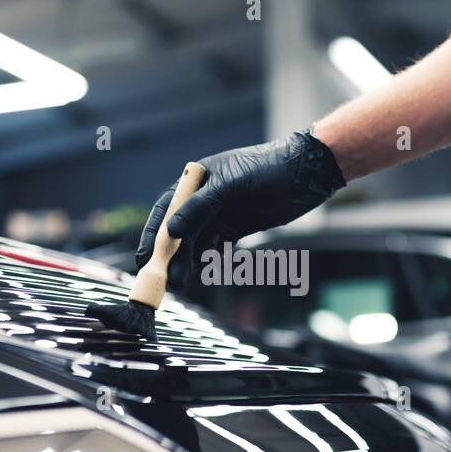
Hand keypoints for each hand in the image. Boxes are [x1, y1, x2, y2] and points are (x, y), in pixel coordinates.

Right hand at [134, 129, 346, 292]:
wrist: (305, 174)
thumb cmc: (267, 169)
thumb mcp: (230, 187)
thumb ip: (199, 208)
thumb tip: (171, 232)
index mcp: (196, 180)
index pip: (166, 208)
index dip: (153, 234)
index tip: (145, 258)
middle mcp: (204, 197)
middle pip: (179, 230)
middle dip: (172, 256)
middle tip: (167, 280)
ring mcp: (220, 212)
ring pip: (196, 242)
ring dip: (189, 261)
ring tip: (184, 283)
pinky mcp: (236, 226)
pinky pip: (214, 246)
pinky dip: (208, 259)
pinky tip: (203, 271)